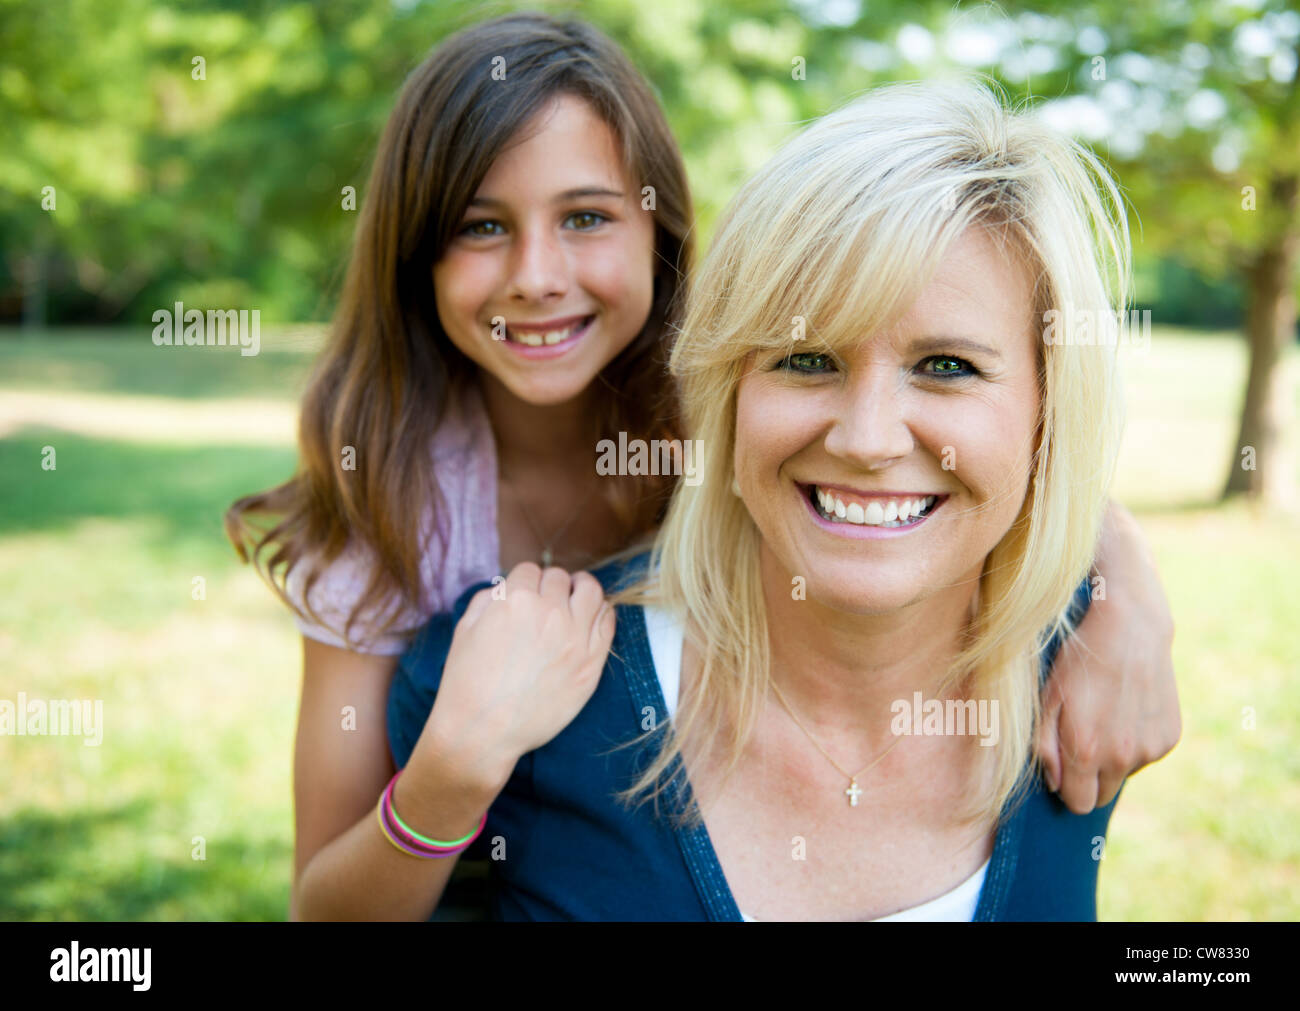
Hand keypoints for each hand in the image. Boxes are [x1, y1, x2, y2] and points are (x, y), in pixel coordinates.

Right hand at [420, 562, 615, 775]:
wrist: (483, 731)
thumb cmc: (467, 682)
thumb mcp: (465, 629)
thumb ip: (488, 599)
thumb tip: (506, 587)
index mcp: (515, 600)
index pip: (529, 570)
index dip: (525, 581)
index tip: (524, 593)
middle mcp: (550, 613)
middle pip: (559, 577)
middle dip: (550, 586)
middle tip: (546, 601)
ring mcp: (575, 637)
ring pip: (591, 591)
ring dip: (581, 590)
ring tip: (575, 599)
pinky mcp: (592, 662)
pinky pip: (608, 621)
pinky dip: (600, 613)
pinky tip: (591, 618)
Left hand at [1036, 501, 1180, 812]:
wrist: (1130, 626)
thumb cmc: (1079, 660)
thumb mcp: (1048, 698)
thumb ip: (1045, 746)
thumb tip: (1053, 781)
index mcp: (1088, 751)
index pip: (1078, 802)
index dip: (1066, 789)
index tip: (1062, 769)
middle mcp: (1124, 756)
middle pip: (1102, 796)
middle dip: (1089, 778)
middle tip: (1080, 743)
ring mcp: (1151, 748)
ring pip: (1125, 773)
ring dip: (1113, 756)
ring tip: (1105, 714)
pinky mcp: (1170, 736)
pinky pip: (1146, 755)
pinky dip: (1135, 741)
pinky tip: (1127, 708)